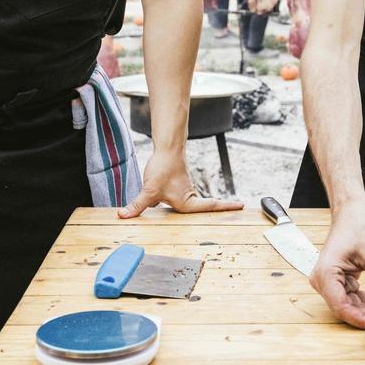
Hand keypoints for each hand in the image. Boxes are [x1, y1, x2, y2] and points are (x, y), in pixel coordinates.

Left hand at [118, 148, 242, 217]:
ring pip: (195, 201)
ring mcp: (185, 189)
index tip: (242, 205)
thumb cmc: (163, 169)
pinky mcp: (178, 183)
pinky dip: (190, 200)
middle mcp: (189, 197)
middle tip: (238, 208)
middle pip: (207, 206)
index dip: (226, 207)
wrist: (166, 148)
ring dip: (205, 205)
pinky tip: (179, 203)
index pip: (211, 207)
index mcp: (187, 202)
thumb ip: (137, 205)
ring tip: (218, 208)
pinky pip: (185, 195)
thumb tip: (123, 216)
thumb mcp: (149, 190)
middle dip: (221, 208)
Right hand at [310, 201, 364, 327]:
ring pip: (345, 304)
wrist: (351, 212)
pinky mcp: (334, 279)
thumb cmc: (360, 227)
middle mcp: (321, 279)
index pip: (340, 306)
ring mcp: (326, 280)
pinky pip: (347, 296)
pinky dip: (361, 300)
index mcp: (326, 272)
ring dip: (364, 308)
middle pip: (341, 307)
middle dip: (363, 314)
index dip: (359, 317)